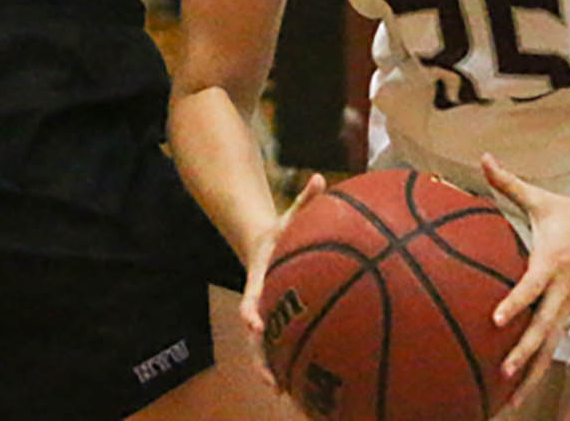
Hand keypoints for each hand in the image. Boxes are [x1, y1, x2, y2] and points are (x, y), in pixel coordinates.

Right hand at [238, 172, 327, 392]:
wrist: (260, 245)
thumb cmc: (280, 232)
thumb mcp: (289, 215)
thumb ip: (303, 199)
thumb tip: (318, 176)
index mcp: (259, 279)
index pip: (251, 298)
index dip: (251, 312)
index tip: (253, 325)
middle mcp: (259, 301)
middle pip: (254, 335)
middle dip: (259, 357)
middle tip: (271, 380)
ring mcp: (265, 314)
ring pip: (263, 347)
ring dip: (270, 368)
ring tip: (284, 393)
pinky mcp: (275, 321)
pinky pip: (279, 343)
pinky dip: (287, 360)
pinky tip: (303, 381)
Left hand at [482, 153, 569, 409]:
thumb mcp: (541, 199)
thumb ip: (508, 183)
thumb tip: (483, 158)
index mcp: (550, 262)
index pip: (530, 288)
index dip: (514, 304)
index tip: (495, 320)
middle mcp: (561, 290)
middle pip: (542, 329)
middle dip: (522, 353)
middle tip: (502, 373)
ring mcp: (568, 306)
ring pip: (548, 347)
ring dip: (530, 374)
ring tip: (508, 400)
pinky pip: (552, 346)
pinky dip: (537, 369)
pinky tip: (519, 389)